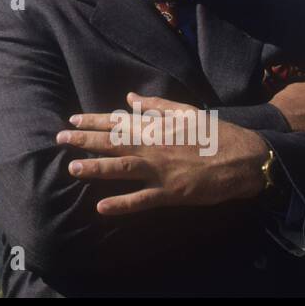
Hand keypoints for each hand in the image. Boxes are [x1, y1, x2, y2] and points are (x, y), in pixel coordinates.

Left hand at [55, 92, 268, 215]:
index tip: (72, 120)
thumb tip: (129, 98)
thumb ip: (156, 105)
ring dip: (95, 168)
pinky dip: (121, 203)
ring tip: (71, 168)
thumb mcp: (185, 112)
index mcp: (157, 127)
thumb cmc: (215, 134)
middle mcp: (154, 146)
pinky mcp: (171, 192)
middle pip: (113, 142)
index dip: (93, 121)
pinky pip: (142, 199)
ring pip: (121, 167)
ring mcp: (161, 169)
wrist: (244, 157)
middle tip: (59, 140)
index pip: (118, 121)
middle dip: (84, 140)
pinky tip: (102, 207)